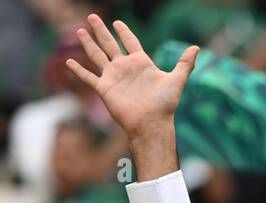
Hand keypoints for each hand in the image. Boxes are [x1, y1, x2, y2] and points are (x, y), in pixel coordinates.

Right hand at [66, 15, 197, 140]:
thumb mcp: (176, 80)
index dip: (124, 32)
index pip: (130, 42)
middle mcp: (125, 68)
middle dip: (101, 30)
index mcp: (141, 63)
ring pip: (97, 55)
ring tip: (79, 30)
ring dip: (87, 43)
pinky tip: (68, 62)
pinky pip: (88, 77)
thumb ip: (185, 63)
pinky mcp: (105, 89)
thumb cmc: (165, 104)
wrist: (152, 123)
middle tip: (91, 16)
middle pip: (109, 44)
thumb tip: (197, 48)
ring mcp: (113, 77)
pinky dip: (78, 70)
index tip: (117, 23)